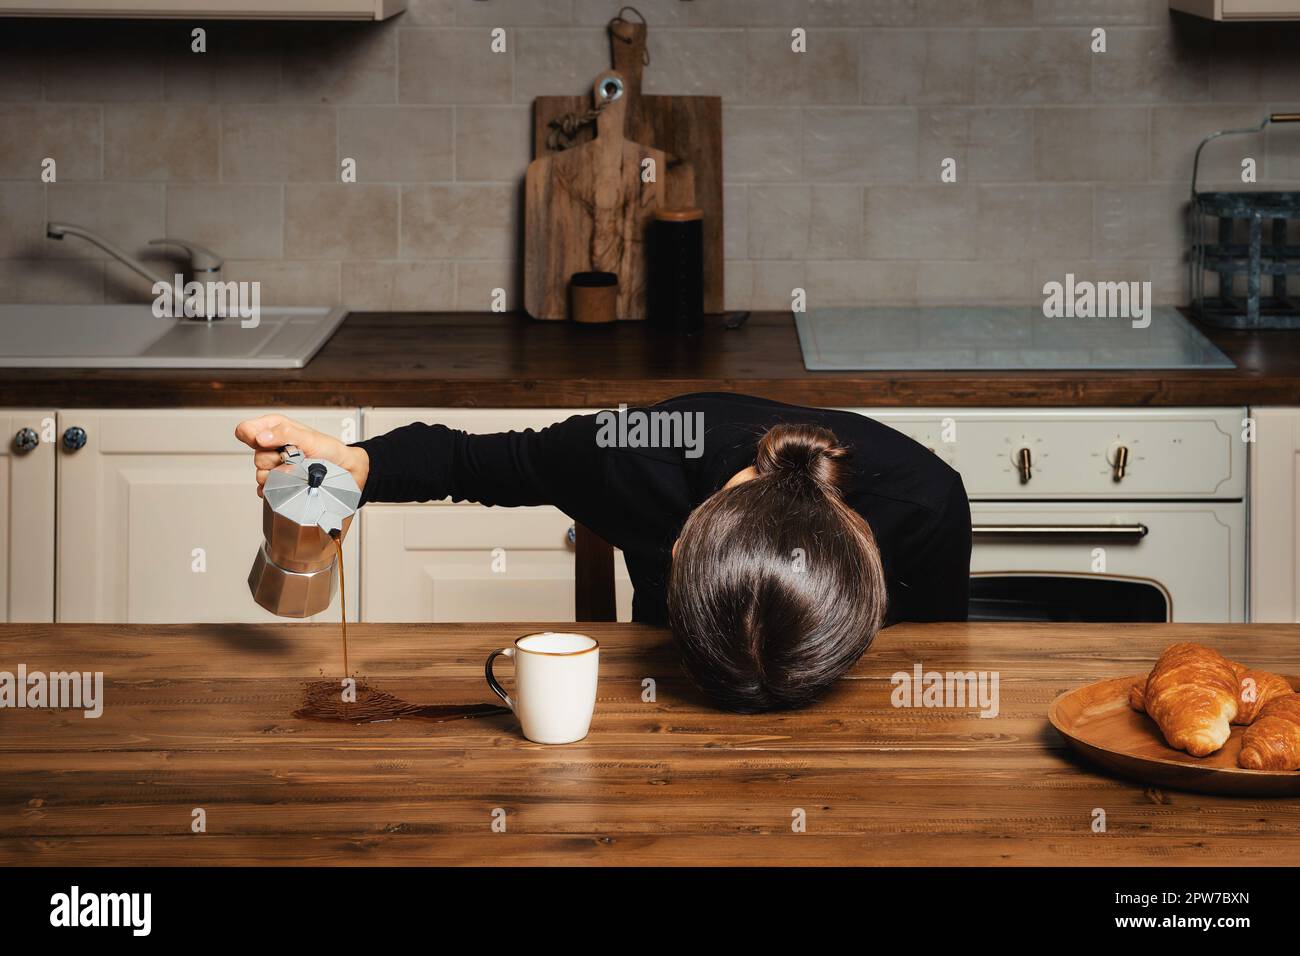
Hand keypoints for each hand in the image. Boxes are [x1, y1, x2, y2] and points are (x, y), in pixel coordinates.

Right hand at [234, 414, 368, 496]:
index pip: (246, 430)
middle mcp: (272, 446)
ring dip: (279, 475)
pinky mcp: (277, 483)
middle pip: (255, 456)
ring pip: (260, 475)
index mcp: (275, 428)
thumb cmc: (330, 450)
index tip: (267, 442)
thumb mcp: (309, 438)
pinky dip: (275, 490)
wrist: (344, 471)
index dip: (252, 437)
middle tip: (295, 458)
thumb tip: (261, 437)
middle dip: (275, 459)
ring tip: (297, 471)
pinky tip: (289, 485)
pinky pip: (264, 490)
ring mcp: (274, 466)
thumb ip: (284, 434)